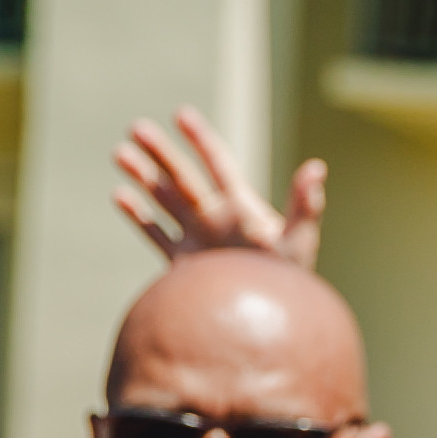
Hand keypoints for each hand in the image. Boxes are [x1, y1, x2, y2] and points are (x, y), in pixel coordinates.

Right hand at [112, 107, 325, 267]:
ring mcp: (197, 239)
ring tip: (119, 152)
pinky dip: (139, 216)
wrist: (267, 323)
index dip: (200, 138)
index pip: (217, 163)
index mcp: (240, 206)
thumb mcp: (299, 240)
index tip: (181, 114)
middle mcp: (215, 217)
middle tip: (136, 126)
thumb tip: (317, 168)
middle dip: (161, 152)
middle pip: (183, 177)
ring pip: (164, 200)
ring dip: (143, 177)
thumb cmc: (289, 281)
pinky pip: (156, 234)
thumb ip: (305, 206)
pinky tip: (119, 195)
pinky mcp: (183, 264)